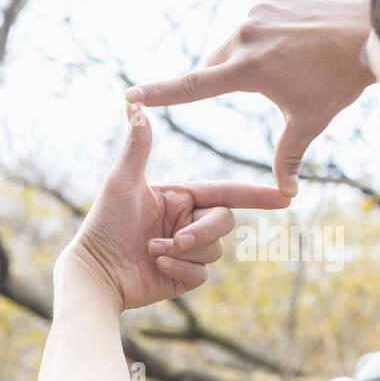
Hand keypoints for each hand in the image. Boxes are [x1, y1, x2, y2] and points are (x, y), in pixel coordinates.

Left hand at [60, 102, 290, 311]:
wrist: (95, 272)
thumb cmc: (104, 224)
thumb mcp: (122, 182)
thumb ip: (137, 145)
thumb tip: (134, 104)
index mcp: (180, 197)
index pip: (225, 192)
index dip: (255, 194)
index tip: (284, 196)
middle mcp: (187, 222)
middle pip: (224, 222)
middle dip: (202, 232)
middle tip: (174, 239)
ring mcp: (187, 250)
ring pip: (214, 250)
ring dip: (184, 252)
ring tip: (153, 252)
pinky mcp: (184, 276)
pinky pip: (202, 274)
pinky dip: (180, 270)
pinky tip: (157, 267)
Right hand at [125, 0, 373, 196]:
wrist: (370, 32)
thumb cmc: (338, 82)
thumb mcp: (310, 121)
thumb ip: (288, 157)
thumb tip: (286, 197)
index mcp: (249, 70)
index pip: (194, 86)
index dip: (160, 93)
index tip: (130, 95)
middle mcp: (245, 35)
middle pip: (216, 65)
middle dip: (228, 79)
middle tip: (267, 86)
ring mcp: (257, 11)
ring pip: (235, 41)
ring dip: (249, 55)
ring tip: (290, 61)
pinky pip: (256, 19)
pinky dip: (266, 32)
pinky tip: (297, 38)